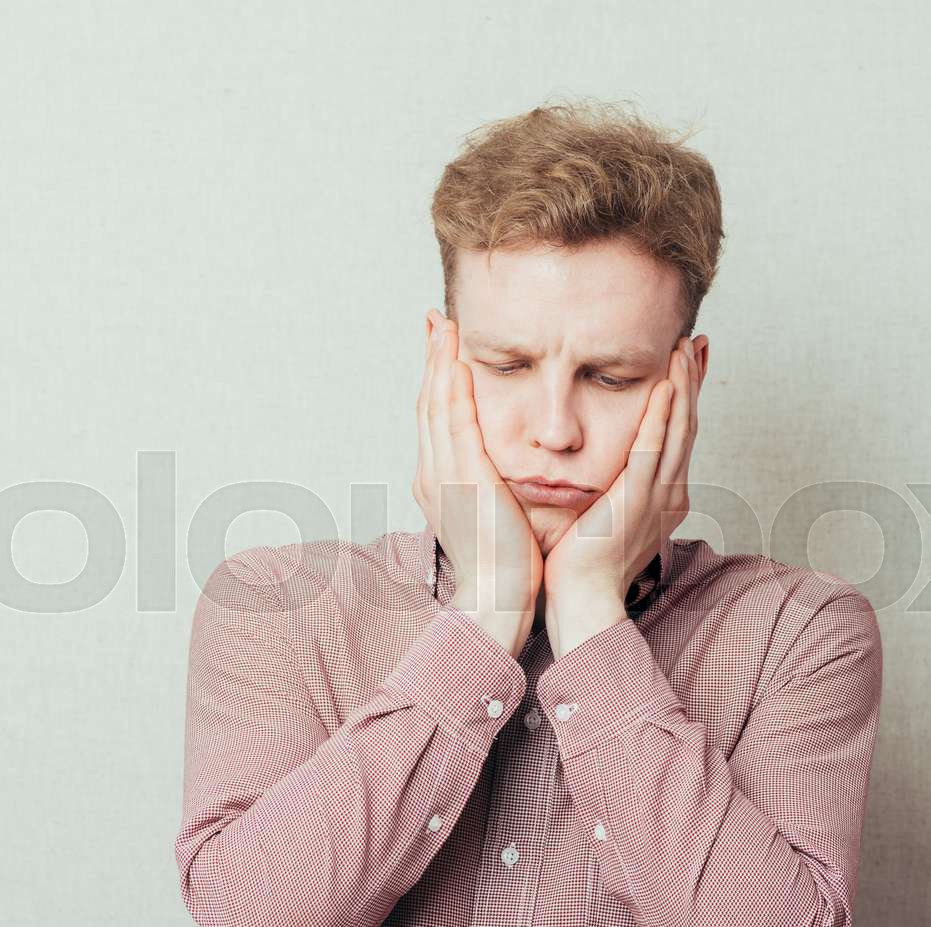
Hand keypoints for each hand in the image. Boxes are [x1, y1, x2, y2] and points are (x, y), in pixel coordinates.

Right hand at [412, 310, 542, 650]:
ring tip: (444, 328)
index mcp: (436, 483)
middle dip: (431, 360)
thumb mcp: (487, 518)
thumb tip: (492, 471)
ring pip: (435, 406)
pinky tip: (457, 362)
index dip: (435, 380)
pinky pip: (455, 423)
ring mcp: (443, 476)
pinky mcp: (465, 478)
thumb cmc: (503, 566)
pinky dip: (452, 390)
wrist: (498, 599)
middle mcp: (432, 474)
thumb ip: (483, 489)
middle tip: (434, 322)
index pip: (434, 419)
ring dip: (438, 363)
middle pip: (427, 403)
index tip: (441, 348)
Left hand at [542, 336, 699, 652]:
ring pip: (677, 431)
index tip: (685, 363)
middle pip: (686, 426)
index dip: (684, 398)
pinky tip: (667, 387)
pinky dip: (662, 416)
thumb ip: (610, 491)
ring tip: (684, 348)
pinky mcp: (638, 501)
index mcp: (662, 498)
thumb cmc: (581, 567)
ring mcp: (657, 498)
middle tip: (695, 343)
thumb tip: (603, 473)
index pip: (676, 437)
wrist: (582, 603)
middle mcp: (668, 495)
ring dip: (683, 386)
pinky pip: (654, 450)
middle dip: (692, 382)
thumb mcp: (604, 519)